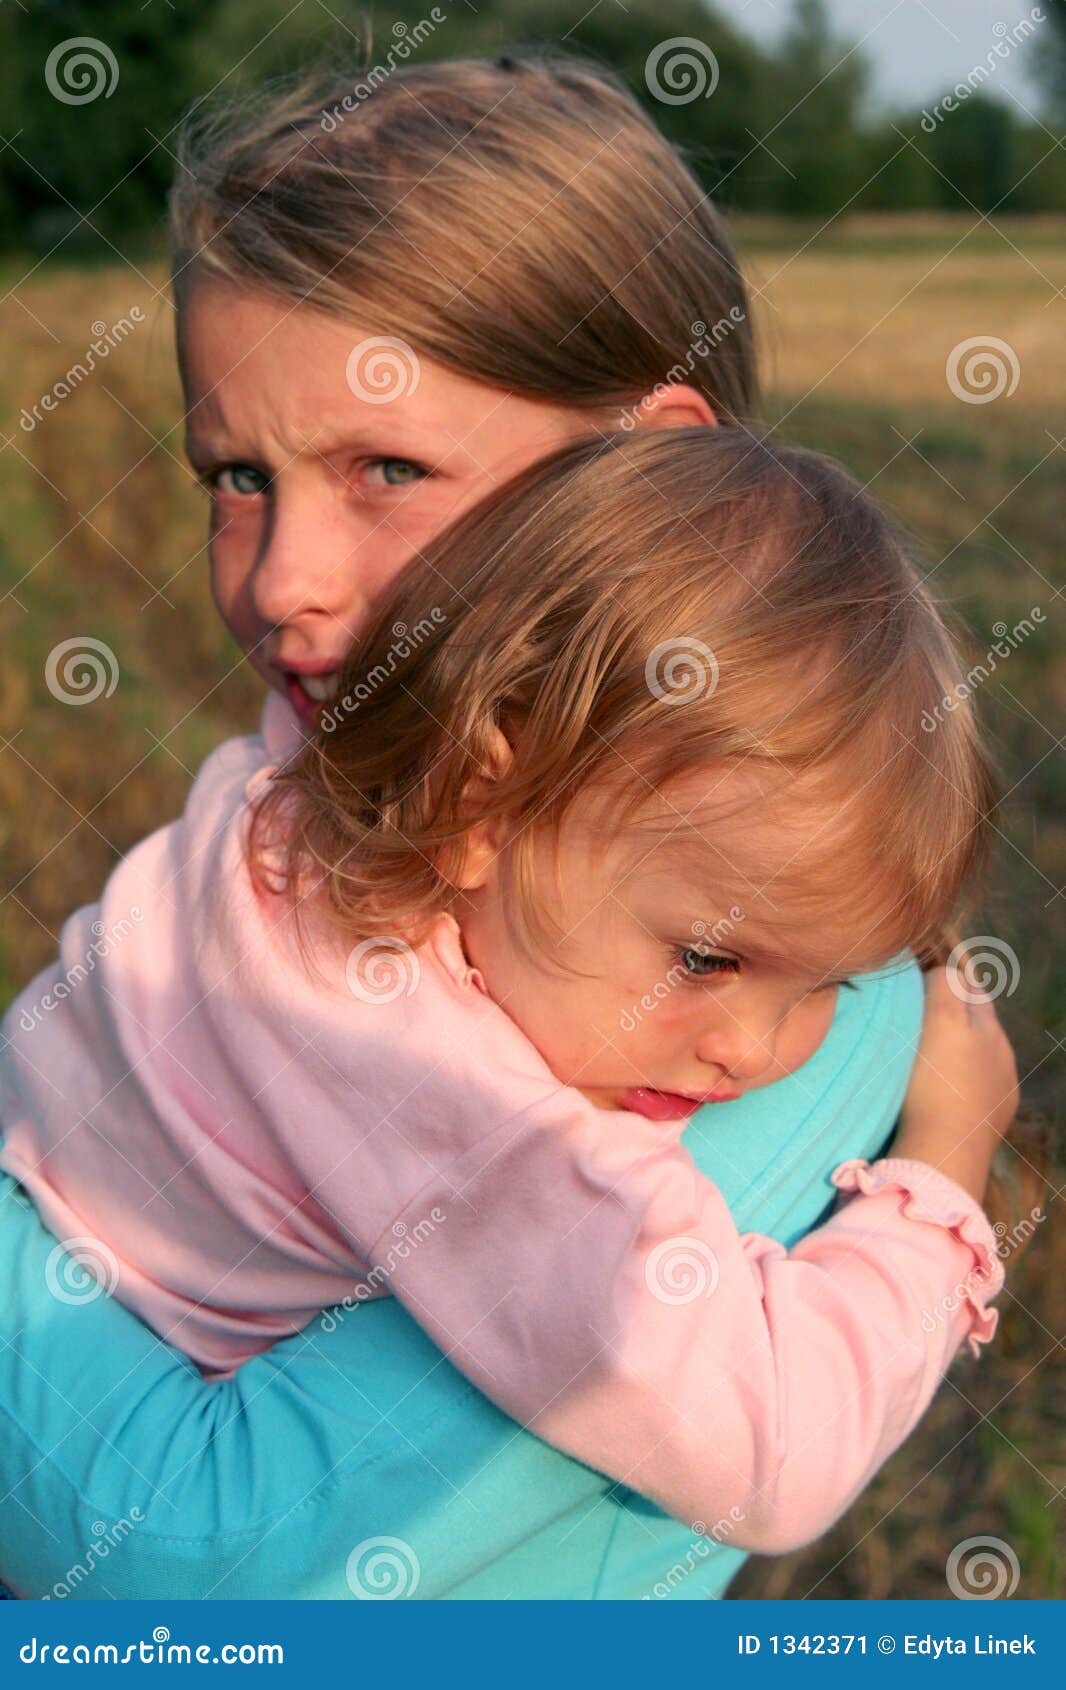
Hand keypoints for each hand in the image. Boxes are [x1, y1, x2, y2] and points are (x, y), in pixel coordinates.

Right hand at [893, 965, 1019, 1200]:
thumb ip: (945, 984)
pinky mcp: (989, 1125)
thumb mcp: (939, 1018)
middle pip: (978, 1024)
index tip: (920, 981)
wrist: (944, 1154)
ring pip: (979, 1060)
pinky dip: (959, 1086)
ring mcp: (1001, 1094)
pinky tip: (940, 1095)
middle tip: (919, 1017)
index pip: (970, 988)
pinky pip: (975, 1093)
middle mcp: (1004, 1058)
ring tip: (927, 1059)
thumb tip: (944, 971)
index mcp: (990, 1028)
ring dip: (958, 1054)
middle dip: (955, 1016)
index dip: (946, 979)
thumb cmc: (935, 1081)